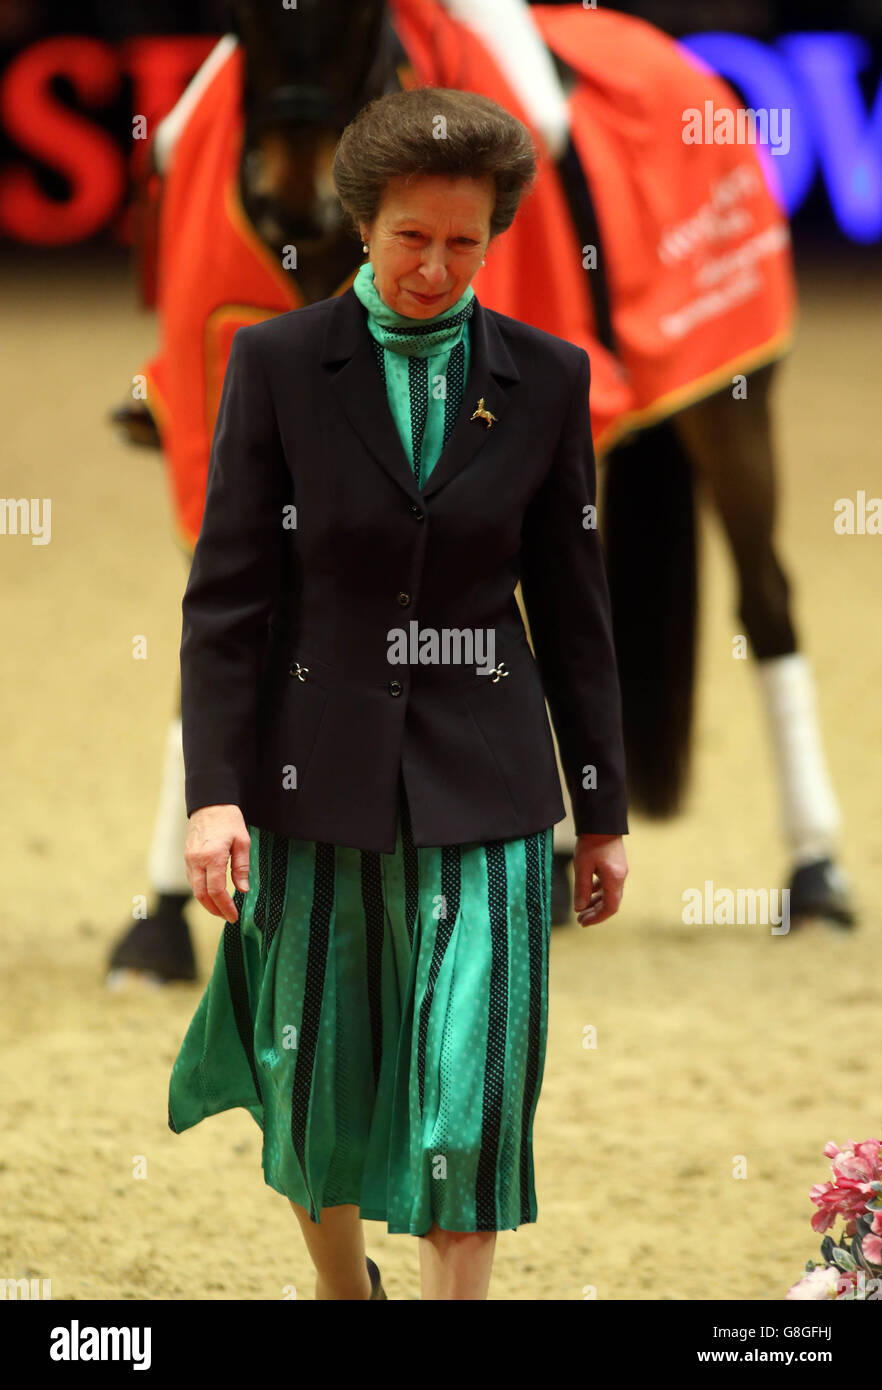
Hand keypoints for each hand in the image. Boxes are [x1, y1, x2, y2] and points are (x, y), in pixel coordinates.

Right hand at [185, 804, 250, 922]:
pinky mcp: (187, 857)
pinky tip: (212, 893)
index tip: (233, 916)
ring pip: (195, 889)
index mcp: (213, 856)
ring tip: (222, 908)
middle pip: (201, 895)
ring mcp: (189, 859)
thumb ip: (242, 867)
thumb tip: (243, 890)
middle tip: (227, 917)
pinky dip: (201, 891)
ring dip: (207, 902)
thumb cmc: (228, 820)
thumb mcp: (242, 841)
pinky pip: (192, 880)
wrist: (209, 803)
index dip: (225, 907)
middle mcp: (197, 860)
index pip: (216, 890)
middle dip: (214, 910)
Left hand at [572, 833, 626, 926]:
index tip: (583, 922)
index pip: (610, 907)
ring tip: (582, 908)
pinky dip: (598, 890)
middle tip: (580, 920)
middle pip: (611, 902)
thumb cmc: (591, 842)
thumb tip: (579, 908)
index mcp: (615, 879)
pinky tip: (588, 892)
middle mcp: (620, 876)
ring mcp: (619, 870)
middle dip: (595, 912)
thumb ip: (581, 889)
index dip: (597, 918)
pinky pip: (608, 883)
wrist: (601, 821)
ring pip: (609, 893)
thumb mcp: (582, 867)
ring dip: (596, 902)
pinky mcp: (615, 864)